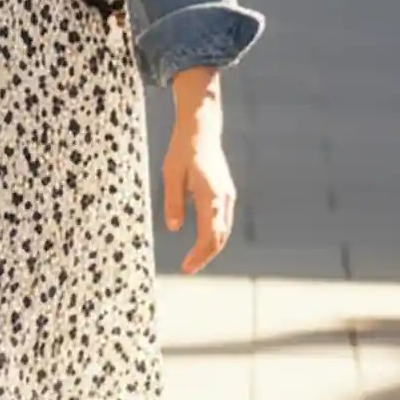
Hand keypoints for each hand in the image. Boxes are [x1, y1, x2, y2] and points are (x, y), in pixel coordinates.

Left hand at [162, 67, 236, 274]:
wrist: (201, 130)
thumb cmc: (182, 151)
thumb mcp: (171, 176)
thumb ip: (173, 202)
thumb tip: (175, 228)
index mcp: (210, 195)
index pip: (209, 235)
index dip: (199, 255)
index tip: (185, 268)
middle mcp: (224, 198)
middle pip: (220, 237)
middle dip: (205, 256)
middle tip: (188, 270)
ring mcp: (227, 195)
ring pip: (224, 230)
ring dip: (211, 247)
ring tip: (194, 260)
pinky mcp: (226, 192)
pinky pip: (224, 220)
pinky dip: (215, 235)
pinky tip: (202, 242)